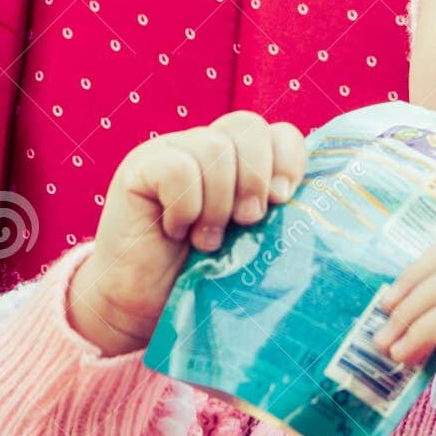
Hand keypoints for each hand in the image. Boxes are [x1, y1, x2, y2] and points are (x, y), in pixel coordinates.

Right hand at [67, 110, 306, 356]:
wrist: (139, 309)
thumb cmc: (199, 278)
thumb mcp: (248, 240)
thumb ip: (271, 211)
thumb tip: (296, 198)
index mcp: (238, 160)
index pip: (277, 132)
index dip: (288, 159)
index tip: (284, 199)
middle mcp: (204, 146)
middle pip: (249, 126)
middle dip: (256, 177)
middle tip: (247, 221)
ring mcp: (170, 151)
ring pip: (215, 149)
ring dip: (218, 203)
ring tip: (207, 241)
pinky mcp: (139, 168)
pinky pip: (178, 168)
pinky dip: (186, 206)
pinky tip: (177, 231)